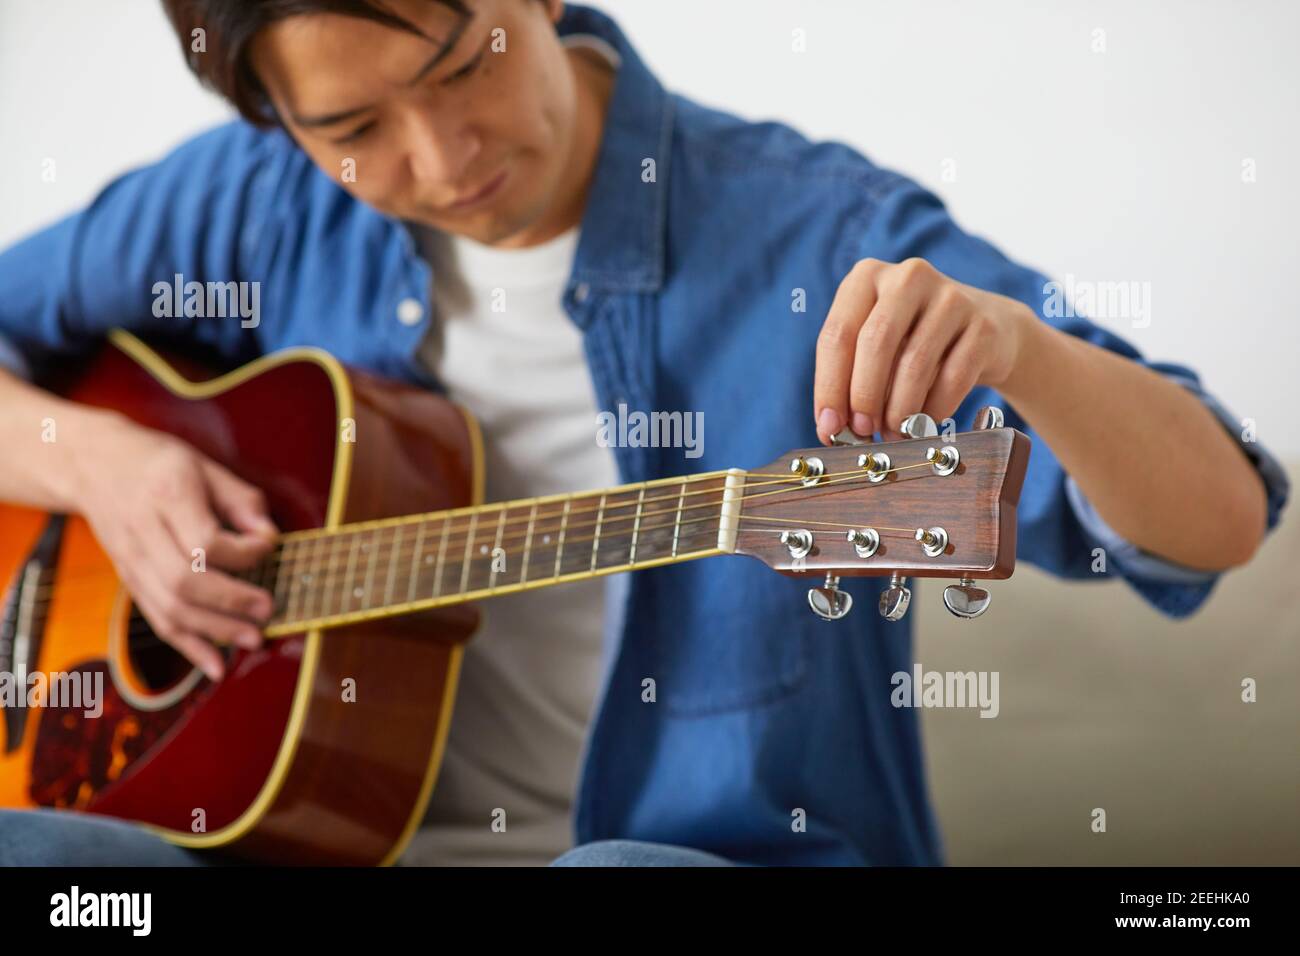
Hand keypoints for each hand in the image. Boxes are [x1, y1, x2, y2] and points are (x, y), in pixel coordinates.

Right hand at [74, 416, 277, 680]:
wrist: (92, 466)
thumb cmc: (158, 463)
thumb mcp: (204, 465)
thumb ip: (240, 500)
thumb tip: (270, 535)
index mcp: (165, 495)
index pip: (204, 540)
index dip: (243, 552)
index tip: (268, 546)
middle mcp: (142, 531)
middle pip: (184, 581)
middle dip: (232, 601)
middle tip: (268, 608)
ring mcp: (130, 560)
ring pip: (169, 608)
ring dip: (216, 630)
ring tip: (254, 638)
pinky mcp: (129, 580)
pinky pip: (157, 620)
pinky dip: (188, 647)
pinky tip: (216, 666)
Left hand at [813, 257, 1034, 443]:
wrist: (985, 330)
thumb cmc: (913, 341)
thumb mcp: (876, 346)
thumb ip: (850, 377)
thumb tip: (832, 428)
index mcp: (867, 277)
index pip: (837, 334)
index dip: (829, 386)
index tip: (828, 426)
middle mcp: (908, 278)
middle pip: (875, 343)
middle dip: (863, 396)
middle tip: (863, 430)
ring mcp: (951, 297)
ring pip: (914, 364)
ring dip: (899, 410)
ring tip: (893, 433)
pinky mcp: (984, 326)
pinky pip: (953, 377)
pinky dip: (934, 409)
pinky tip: (925, 424)